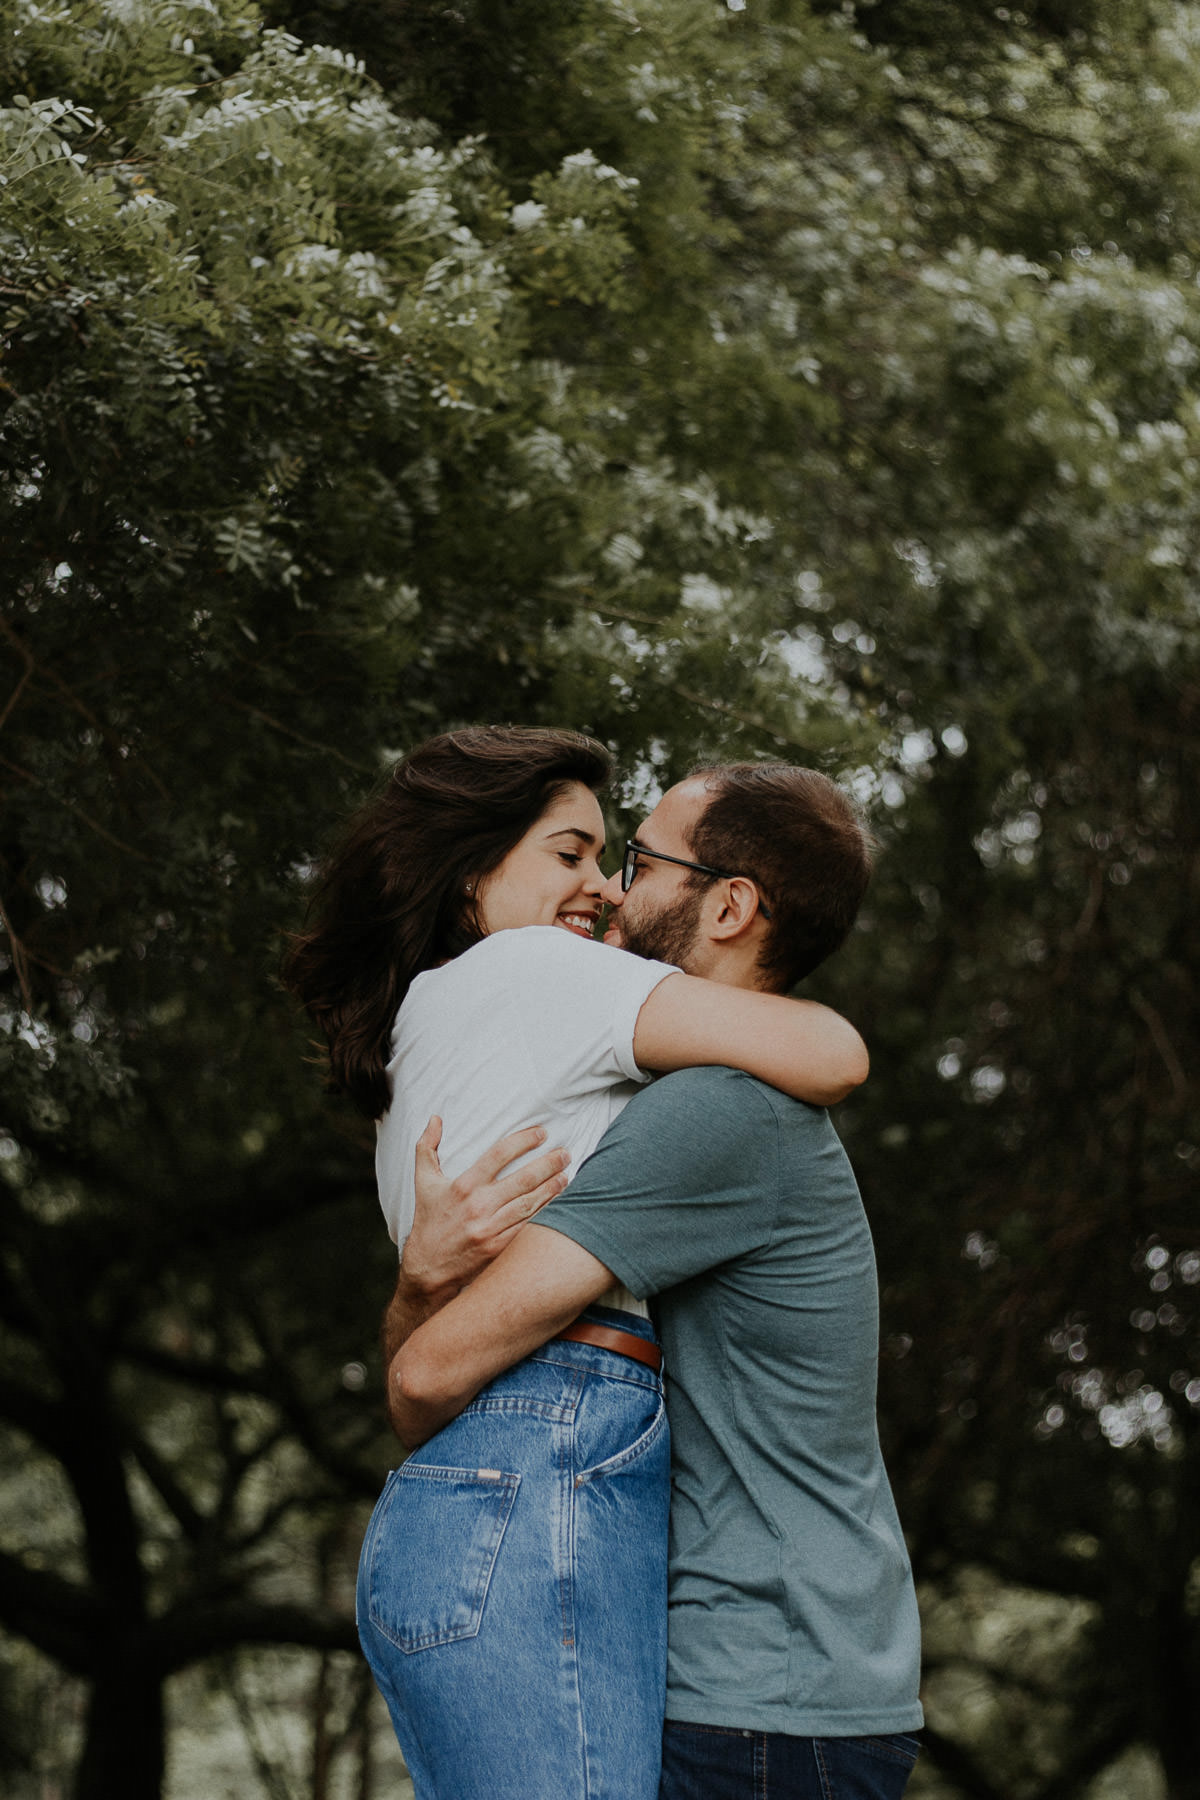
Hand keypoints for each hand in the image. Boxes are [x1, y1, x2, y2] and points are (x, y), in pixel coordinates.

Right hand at [401, 1117, 569, 1298]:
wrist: (427, 1269)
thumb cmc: (428, 1221)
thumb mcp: (423, 1182)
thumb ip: (426, 1147)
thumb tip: (435, 1118)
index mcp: (463, 1185)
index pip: (499, 1154)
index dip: (523, 1141)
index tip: (541, 1133)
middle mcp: (478, 1205)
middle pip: (523, 1179)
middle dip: (548, 1163)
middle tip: (564, 1152)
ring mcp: (490, 1228)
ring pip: (529, 1203)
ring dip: (552, 1187)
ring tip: (566, 1175)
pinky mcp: (498, 1247)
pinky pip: (527, 1225)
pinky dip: (544, 1212)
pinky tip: (556, 1202)